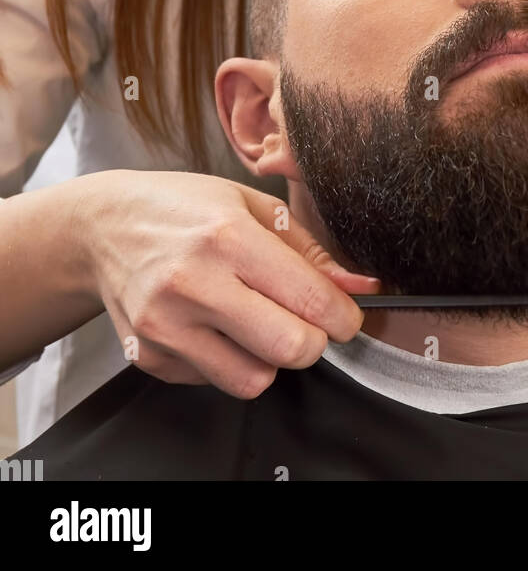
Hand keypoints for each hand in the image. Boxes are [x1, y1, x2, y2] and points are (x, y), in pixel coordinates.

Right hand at [80, 170, 380, 397]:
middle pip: (289, 349)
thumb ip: (311, 250)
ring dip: (269, 358)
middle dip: (313, 342)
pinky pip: (214, 381)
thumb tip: (363, 288)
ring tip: (255, 321)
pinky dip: (227, 360)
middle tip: (307, 322)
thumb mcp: (252, 206)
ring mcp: (165, 326)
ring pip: (253, 380)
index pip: (310, 300)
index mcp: (227, 237)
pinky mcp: (147, 356)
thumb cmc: (185, 207)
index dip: (344, 317)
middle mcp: (192, 284)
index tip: (347, 317)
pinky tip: (213, 324)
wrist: (104, 226)